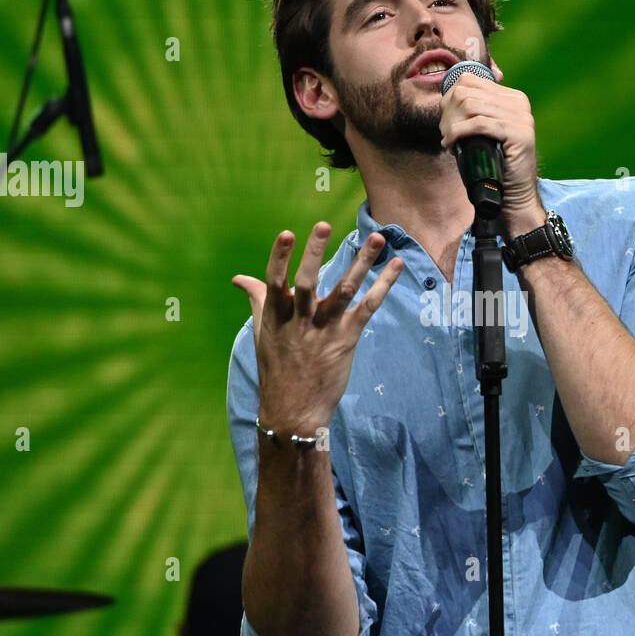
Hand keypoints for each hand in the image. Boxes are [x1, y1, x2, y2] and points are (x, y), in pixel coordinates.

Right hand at [232, 223, 402, 434]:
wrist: (293, 410)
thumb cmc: (277, 367)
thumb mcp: (263, 332)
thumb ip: (257, 299)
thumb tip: (239, 278)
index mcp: (276, 317)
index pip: (274, 282)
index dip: (279, 258)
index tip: (287, 233)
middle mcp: (300, 322)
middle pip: (308, 283)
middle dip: (314, 254)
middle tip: (323, 225)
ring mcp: (324, 331)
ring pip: (344, 291)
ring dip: (363, 263)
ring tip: (378, 238)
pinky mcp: (346, 340)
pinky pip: (367, 308)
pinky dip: (383, 286)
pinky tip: (395, 266)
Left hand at [438, 69, 543, 232]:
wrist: (513, 196)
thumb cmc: (493, 166)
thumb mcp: (482, 132)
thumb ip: (472, 112)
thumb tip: (445, 97)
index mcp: (512, 97)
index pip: (470, 80)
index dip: (449, 99)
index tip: (445, 121)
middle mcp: (520, 102)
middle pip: (467, 92)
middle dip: (448, 112)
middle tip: (445, 133)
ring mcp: (522, 117)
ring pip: (470, 106)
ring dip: (451, 124)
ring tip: (448, 140)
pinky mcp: (519, 133)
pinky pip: (479, 123)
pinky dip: (459, 132)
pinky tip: (451, 143)